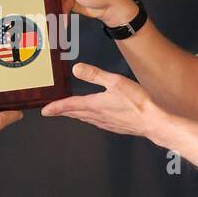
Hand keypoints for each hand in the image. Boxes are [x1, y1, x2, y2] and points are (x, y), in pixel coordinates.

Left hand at [41, 63, 160, 137]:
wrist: (152, 122)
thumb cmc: (137, 102)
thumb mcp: (115, 82)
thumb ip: (95, 75)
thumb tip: (76, 68)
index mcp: (94, 105)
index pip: (69, 106)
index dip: (55, 107)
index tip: (45, 111)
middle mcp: (97, 116)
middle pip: (75, 114)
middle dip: (62, 111)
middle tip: (52, 111)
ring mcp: (105, 123)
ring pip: (85, 119)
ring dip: (75, 115)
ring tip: (69, 112)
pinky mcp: (114, 127)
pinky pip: (96, 122)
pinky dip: (88, 118)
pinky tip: (92, 117)